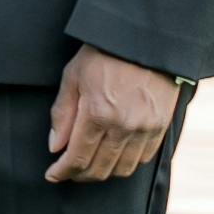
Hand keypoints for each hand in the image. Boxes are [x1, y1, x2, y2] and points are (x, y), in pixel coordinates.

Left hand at [46, 45, 182, 183]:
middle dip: (79, 175)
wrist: (146, 39)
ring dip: (104, 172)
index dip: (62, 172)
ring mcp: (145, 128)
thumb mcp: (73, 76)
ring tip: (90, 165)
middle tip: (68, 171)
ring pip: (122, 169)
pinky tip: (115, 155)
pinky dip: (126, 162)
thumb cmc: (105, 53)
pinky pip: (143, 158)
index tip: (53, 175)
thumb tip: (55, 146)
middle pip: (99, 169)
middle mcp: (124, 126)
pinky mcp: (161, 125)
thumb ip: (63, 114)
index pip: (77, 158)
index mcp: (98, 114)